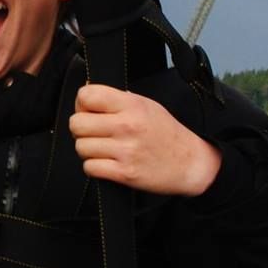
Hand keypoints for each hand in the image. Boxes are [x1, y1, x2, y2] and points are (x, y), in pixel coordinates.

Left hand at [69, 84, 222, 196]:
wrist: (191, 162)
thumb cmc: (166, 133)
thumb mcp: (145, 105)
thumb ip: (116, 99)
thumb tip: (86, 94)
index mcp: (132, 105)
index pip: (86, 96)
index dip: (82, 104)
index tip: (89, 111)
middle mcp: (127, 126)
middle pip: (76, 123)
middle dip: (81, 129)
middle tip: (94, 132)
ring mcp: (125, 151)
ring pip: (80, 147)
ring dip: (88, 150)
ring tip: (103, 149)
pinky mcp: (125, 173)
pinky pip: (90, 168)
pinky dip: (94, 167)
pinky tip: (107, 163)